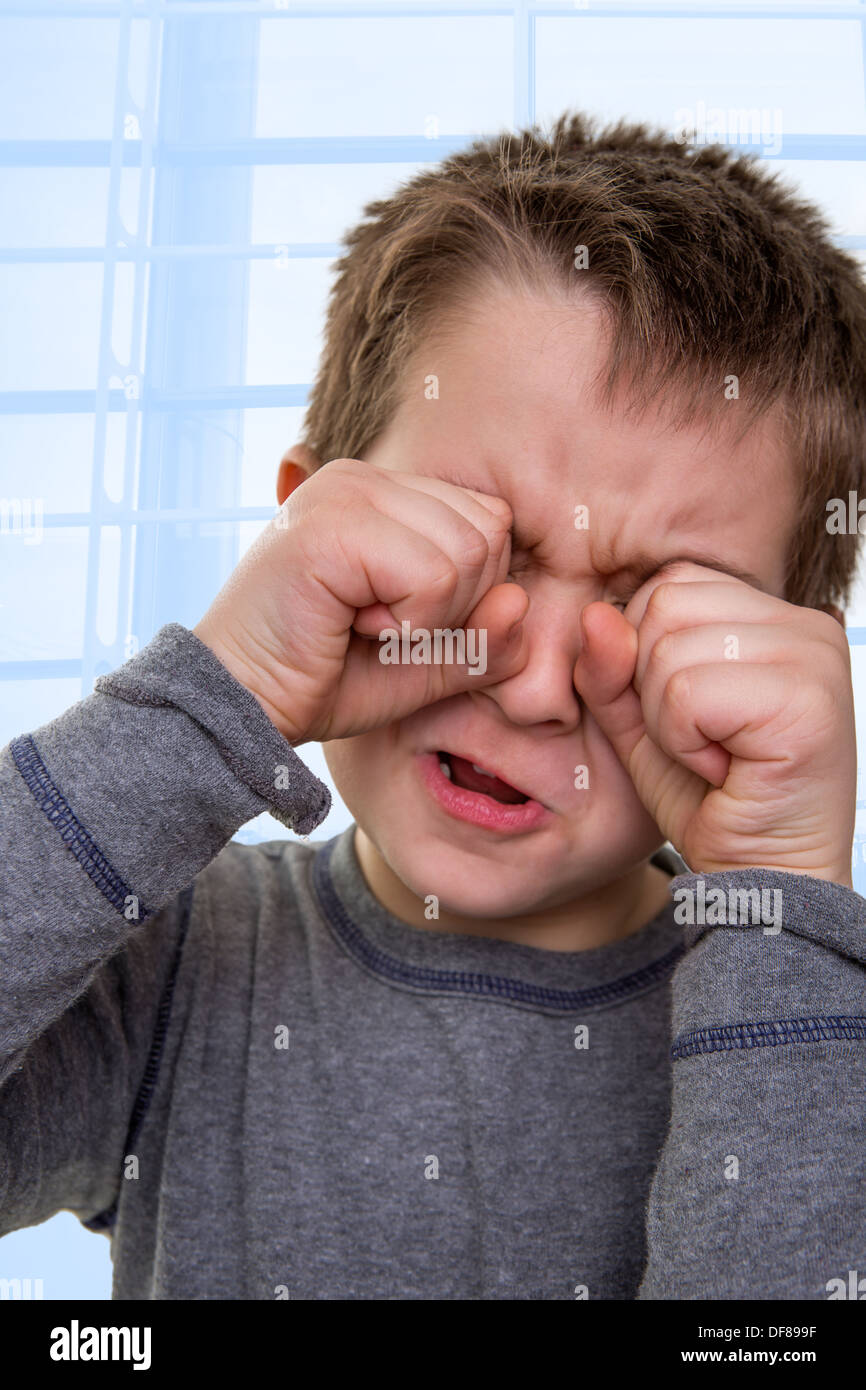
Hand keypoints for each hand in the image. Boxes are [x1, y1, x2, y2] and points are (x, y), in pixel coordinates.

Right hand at [193, 458, 528, 744]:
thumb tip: (520, 601)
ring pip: (470, 550)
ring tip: (363, 625)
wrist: (237, 708)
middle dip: (457, 604)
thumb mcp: (424, 665)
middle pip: (490, 532)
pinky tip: (352, 626)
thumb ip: (482, 640)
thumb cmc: (321, 682)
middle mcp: (364, 478)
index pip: (490, 522)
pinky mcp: (333, 525)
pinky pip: (435, 574)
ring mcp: (346, 494)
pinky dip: (411, 622)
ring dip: (430, 616)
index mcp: (385, 494)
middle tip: (381, 628)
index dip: (469, 594)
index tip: (400, 624)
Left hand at [573, 562, 855, 885]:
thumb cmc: (707, 800)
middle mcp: (807, 624)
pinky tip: (724, 770)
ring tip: (715, 757)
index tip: (691, 719)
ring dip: (667, 721)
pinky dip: (682, 741)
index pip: (669, 585)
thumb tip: (595, 612)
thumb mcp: (641, 722)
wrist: (759, 878)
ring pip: (668, 648)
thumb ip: (611, 667)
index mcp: (776, 616)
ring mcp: (814, 657)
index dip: (646, 658)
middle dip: (652, 686)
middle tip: (703, 743)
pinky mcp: (806, 700)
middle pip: (664, 604)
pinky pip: (685, 693)